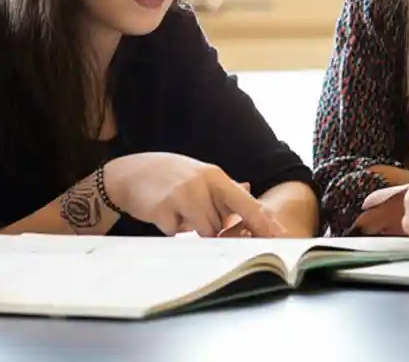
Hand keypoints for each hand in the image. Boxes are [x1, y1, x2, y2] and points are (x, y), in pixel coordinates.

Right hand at [104, 153, 280, 237]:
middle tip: (198, 222)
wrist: (127, 174)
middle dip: (216, 231)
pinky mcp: (164, 210)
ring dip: (193, 230)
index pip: (245, 202)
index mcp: (213, 175)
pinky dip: (172, 229)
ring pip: (203, 232)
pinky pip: (178, 233)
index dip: (263, 221)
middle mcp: (201, 184)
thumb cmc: (166, 174)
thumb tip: (248, 188)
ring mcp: (182, 196)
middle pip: (223, 224)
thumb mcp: (196, 174)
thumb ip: (221, 187)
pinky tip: (162, 213)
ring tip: (178, 211)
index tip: (280, 235)